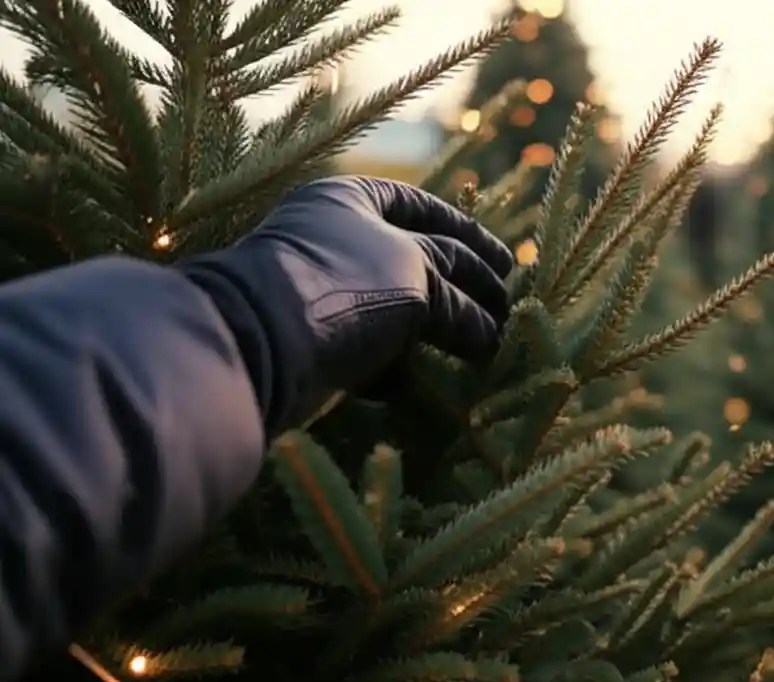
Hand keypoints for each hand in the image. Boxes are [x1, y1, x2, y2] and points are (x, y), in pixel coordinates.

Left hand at [179, 175, 513, 434]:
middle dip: (463, 290)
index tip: (507, 266)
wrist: (264, 344)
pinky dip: (399, 367)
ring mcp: (321, 293)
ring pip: (394, 311)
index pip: (424, 209)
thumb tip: (493, 331)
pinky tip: (426, 384)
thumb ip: (461, 297)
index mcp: (353, 202)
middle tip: (503, 312)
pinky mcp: (314, 345)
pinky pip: (369, 352)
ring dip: (436, 333)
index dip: (470, 236)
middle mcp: (334, 240)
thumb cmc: (346, 285)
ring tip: (480, 353)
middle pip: (415, 261)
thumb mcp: (419, 276)